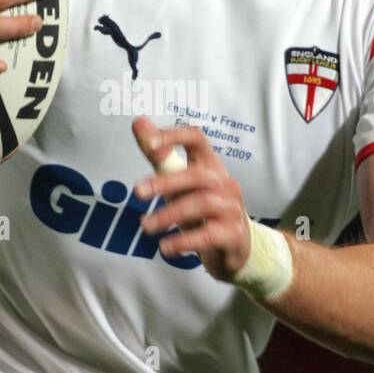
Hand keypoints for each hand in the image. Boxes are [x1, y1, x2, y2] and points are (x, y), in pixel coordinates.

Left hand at [131, 116, 252, 280]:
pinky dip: (183, 241)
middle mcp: (224, 183)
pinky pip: (208, 235)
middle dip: (165, 182)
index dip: (175, 136)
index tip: (151, 146)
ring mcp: (232, 209)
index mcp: (210, 166)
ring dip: (168, 214)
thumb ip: (160, 155)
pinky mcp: (234, 235)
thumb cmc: (204, 212)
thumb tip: (138, 122)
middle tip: (137, 193)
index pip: (197, 138)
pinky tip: (165, 247)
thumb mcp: (179, 183)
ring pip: (201, 204)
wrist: (236, 250)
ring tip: (146, 226)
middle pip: (196, 175)